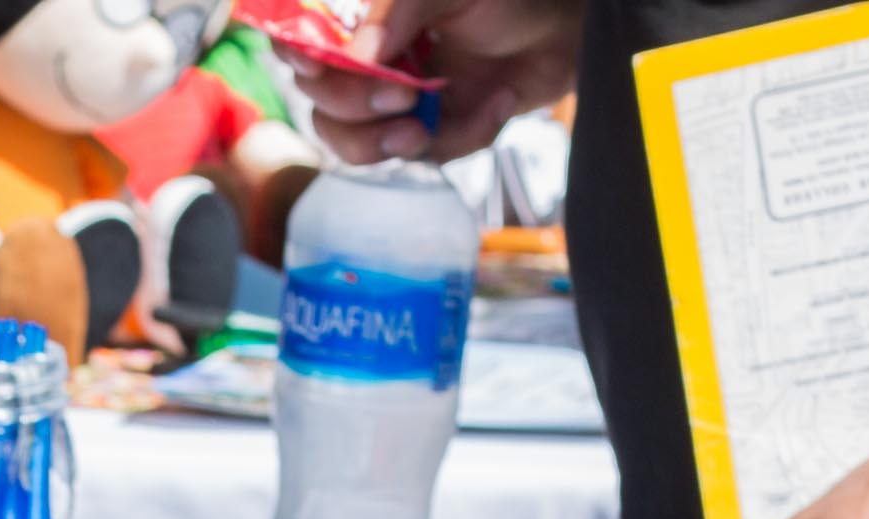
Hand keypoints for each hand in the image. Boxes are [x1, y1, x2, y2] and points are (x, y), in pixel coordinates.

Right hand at [299, 0, 575, 162]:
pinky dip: (465, 135)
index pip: (302, 44)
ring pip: (357, 145)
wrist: (571, 29)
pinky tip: (498, 103)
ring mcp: (403, 102)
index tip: (317, 65)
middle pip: (321, 105)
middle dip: (353, 108)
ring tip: (423, 124)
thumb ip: (397, 14)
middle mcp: (374, 63)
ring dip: (384, 143)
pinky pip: (429, 155)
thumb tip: (357, 55)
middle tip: (400, 93)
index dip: (297, 59)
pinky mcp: (440, 131)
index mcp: (366, 22)